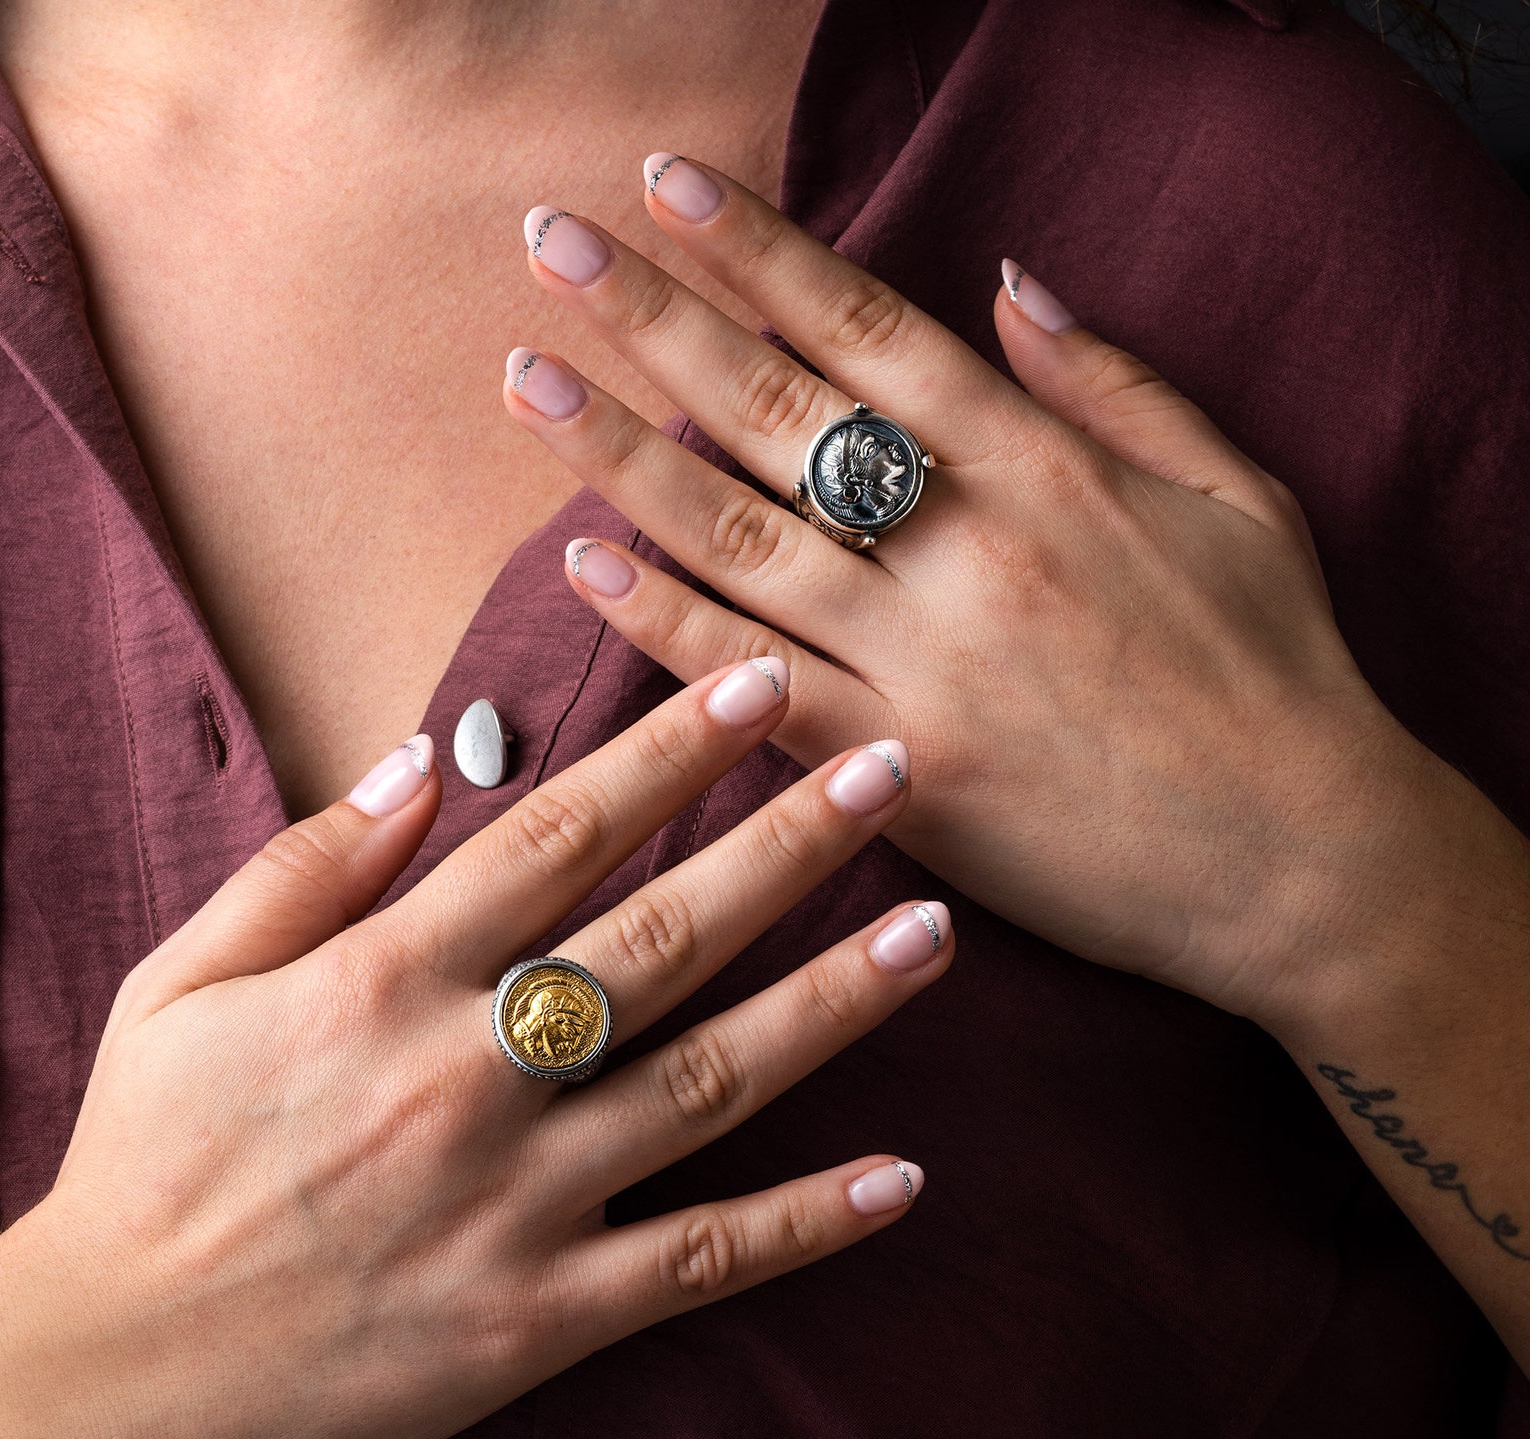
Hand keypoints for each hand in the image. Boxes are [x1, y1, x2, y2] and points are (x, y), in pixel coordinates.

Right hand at [0, 661, 949, 1438]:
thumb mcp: (183, 981)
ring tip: (933, 932)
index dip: (672, 753)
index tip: (759, 688)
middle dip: (788, 844)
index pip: (561, 838)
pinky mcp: (539, 1317)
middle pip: (663, 938)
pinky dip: (806, 1221)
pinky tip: (901, 1179)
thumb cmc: (146, 1156)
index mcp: (382, 982)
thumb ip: (310, 862)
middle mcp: (466, 1078)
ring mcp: (515, 1203)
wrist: (107, 1370)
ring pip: (709, 1082)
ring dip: (833, 1004)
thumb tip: (426, 759)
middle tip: (889, 769)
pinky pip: (697, 1261)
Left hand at [502, 156, 1485, 1035]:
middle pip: (779, 412)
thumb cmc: (1273, 673)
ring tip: (528, 379)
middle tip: (554, 243)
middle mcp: (969, 551)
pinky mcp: (901, 776)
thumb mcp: (1231, 493)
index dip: (761, 250)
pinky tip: (585, 563)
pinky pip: (756, 690)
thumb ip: (1113, 381)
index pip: (869, 332)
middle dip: (656, 317)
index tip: (668, 187)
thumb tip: (1011, 279)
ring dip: (620, 453)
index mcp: (1044, 470)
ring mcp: (925, 667)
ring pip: (740, 539)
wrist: (1301, 860)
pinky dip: (665, 628)